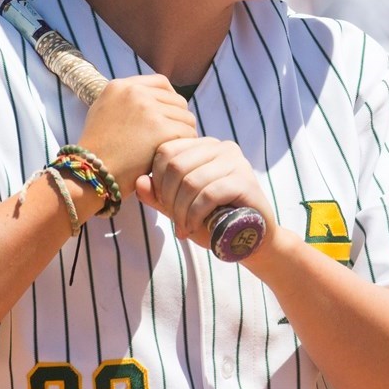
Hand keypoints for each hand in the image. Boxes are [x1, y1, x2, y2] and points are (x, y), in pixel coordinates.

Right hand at [76, 75, 196, 198]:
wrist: (92, 173)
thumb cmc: (97, 151)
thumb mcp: (103, 113)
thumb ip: (125, 102)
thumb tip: (152, 100)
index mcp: (120, 86)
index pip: (161, 83)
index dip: (169, 100)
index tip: (168, 116)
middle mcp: (135, 92)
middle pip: (177, 100)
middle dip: (177, 120)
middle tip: (171, 139)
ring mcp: (149, 109)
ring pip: (186, 117)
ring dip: (182, 134)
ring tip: (170, 149)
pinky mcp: (160, 128)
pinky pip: (188, 133)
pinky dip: (184, 146)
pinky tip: (172, 157)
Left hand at [136, 137, 275, 253]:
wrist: (251, 241)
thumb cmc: (214, 221)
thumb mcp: (180, 208)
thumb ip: (158, 196)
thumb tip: (138, 182)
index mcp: (204, 146)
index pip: (166, 150)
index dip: (157, 179)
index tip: (162, 204)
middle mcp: (221, 147)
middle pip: (176, 164)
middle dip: (168, 197)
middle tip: (173, 219)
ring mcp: (235, 162)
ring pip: (190, 181)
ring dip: (181, 211)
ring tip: (183, 227)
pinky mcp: (245, 180)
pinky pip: (208, 194)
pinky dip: (194, 214)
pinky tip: (193, 227)